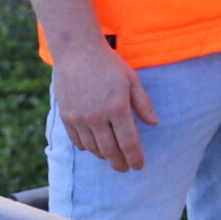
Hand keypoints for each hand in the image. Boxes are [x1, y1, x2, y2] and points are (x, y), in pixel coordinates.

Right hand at [52, 42, 158, 173]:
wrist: (77, 51)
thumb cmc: (108, 64)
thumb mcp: (131, 79)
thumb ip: (142, 103)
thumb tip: (154, 123)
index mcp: (117, 108)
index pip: (128, 142)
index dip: (135, 157)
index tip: (138, 165)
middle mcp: (97, 117)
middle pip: (110, 151)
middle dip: (120, 163)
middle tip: (125, 168)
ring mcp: (80, 118)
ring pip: (93, 148)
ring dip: (104, 156)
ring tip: (112, 157)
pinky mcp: (66, 117)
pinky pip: (78, 141)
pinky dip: (87, 148)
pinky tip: (94, 147)